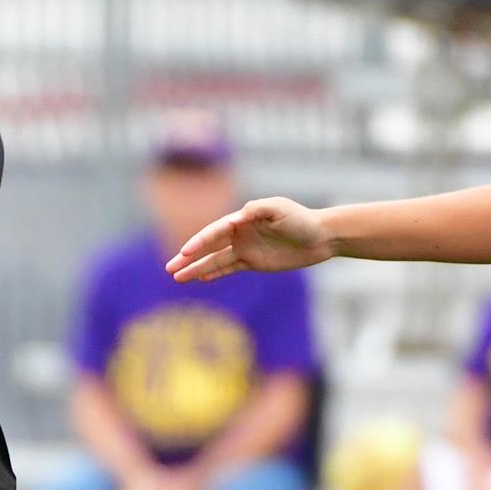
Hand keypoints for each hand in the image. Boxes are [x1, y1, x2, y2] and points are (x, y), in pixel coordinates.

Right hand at [165, 197, 333, 281]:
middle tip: (170, 267)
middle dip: (188, 257)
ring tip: (177, 278)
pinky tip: (200, 279)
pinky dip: (214, 273)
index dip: (199, 242)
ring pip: (214, 260)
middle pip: (208, 246)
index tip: (185, 252)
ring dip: (196, 268)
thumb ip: (258, 210)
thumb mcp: (280, 210)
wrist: (320, 237)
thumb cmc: (301, 220)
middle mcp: (239, 233)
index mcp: (243, 219)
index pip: (215, 232)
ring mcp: (245, 248)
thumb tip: (236, 217)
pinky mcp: (253, 262)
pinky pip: (228, 268)